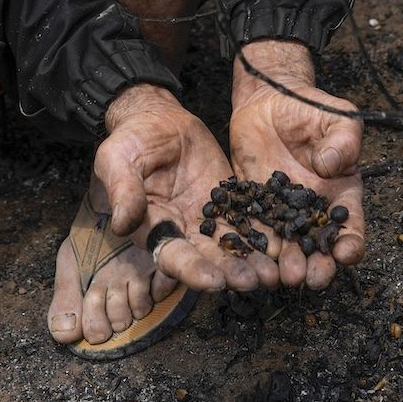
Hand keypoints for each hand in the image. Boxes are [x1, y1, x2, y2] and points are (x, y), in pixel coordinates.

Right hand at [95, 85, 274, 291]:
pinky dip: (264, 233)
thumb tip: (122, 224)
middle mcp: (183, 231)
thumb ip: (123, 190)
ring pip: (232, 245)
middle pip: (208, 259)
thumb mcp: (118, 159)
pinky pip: (248, 220)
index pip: (173, 257)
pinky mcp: (228, 202)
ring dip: (252, 260)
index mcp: (153, 228)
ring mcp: (208, 218)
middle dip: (231, 272)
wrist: (157, 119)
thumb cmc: (131, 139)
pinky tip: (284, 242)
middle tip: (254, 281)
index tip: (214, 282)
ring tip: (274, 271)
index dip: (193, 271)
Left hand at [228, 40, 366, 289]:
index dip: (351, 244)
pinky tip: (249, 259)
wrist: (269, 100)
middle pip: (318, 248)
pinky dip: (252, 246)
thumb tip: (331, 166)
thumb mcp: (338, 117)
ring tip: (282, 277)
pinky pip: (252, 229)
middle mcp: (312, 210)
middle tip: (310, 278)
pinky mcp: (253, 205)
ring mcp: (281, 211)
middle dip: (317, 266)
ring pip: (285, 246)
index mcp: (340, 194)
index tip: (346, 254)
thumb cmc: (310, 107)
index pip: (350, 226)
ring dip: (285, 265)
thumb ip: (344, 140)